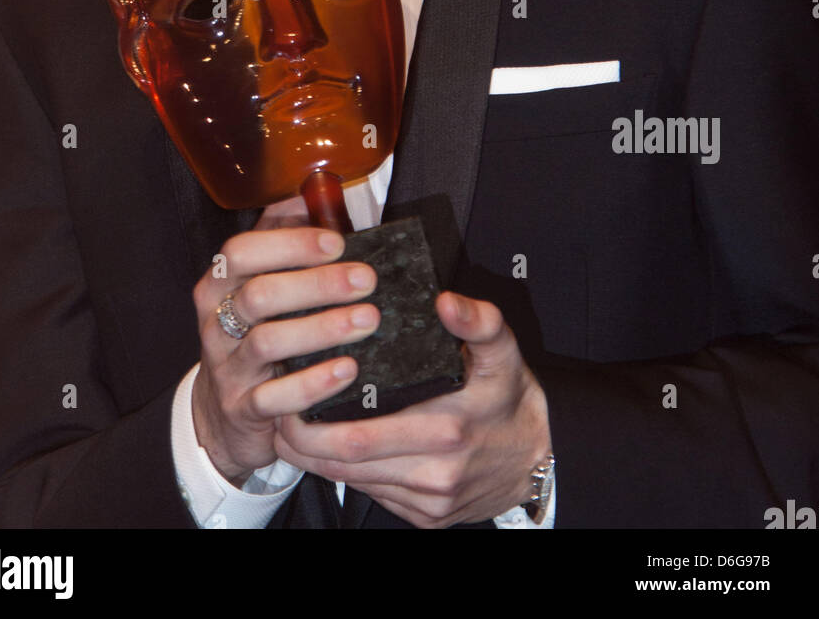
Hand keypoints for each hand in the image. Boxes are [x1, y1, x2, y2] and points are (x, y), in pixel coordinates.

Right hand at [190, 195, 379, 486]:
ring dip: (322, 328)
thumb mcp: (259, 281)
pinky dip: (314, 383)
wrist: (223, 412)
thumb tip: (313, 188)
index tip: (338, 241)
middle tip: (367, 280)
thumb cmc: (255, 330)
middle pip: (259, 294)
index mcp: (220, 282)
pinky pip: (275, 398)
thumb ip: (280, 236)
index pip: (241, 251)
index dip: (290, 243)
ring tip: (368, 320)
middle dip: (318, 284)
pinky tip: (348, 370)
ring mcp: (227, 367)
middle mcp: (216, 321)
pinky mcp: (243, 409)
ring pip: (267, 342)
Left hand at [273, 290, 551, 527]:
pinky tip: (329, 451)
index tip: (290, 393)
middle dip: (301, 441)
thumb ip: (479, 321)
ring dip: (317, 460)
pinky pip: (374, 495)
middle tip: (276, 412)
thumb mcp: (504, 352)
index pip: (358, 432)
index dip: (313, 419)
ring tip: (291, 428)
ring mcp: (429, 501)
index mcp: (447, 427)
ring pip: (353, 482)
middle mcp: (435, 471)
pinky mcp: (427, 517)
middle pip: (345, 462)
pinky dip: (345, 474)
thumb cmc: (512, 400)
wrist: (541, 458)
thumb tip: (445, 301)